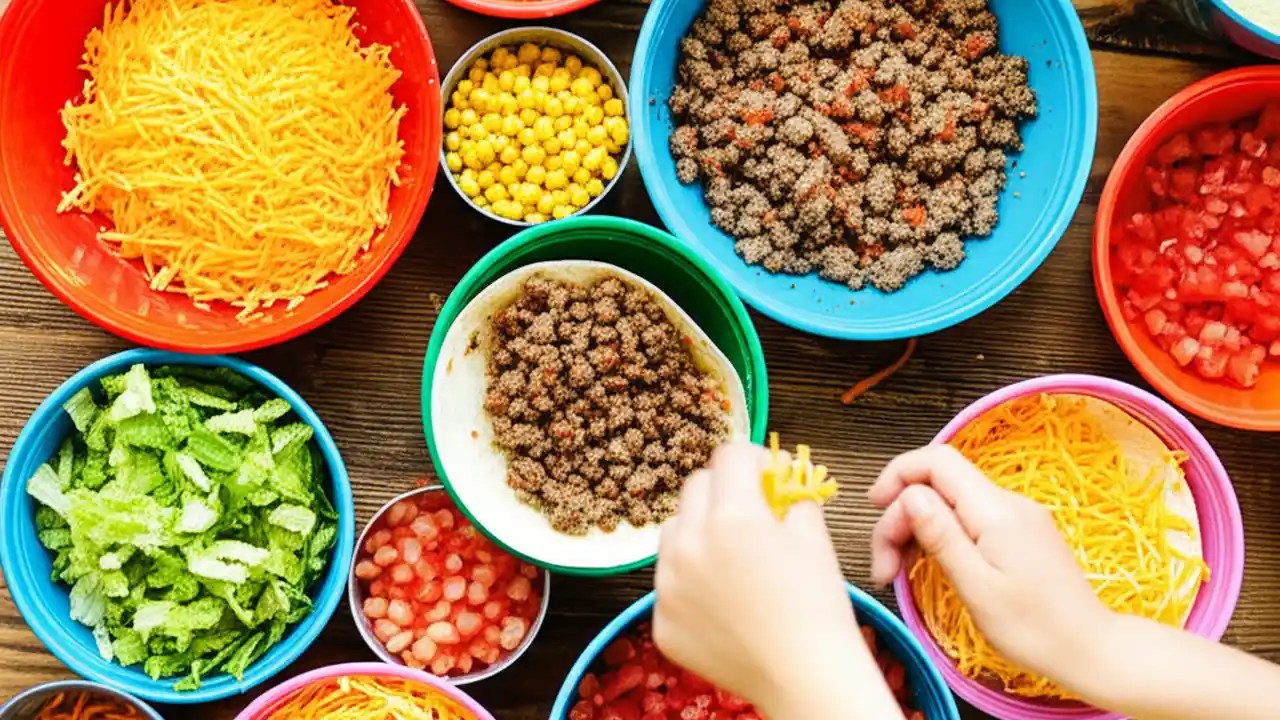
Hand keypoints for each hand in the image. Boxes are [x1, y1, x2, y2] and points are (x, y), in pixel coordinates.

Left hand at [656, 442, 902, 719]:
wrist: (805, 676)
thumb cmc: (817, 606)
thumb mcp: (813, 537)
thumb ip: (791, 498)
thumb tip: (781, 480)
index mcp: (732, 516)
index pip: (728, 456)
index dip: (751, 459)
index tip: (765, 474)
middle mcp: (691, 543)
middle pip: (695, 488)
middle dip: (722, 491)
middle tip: (748, 513)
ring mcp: (669, 583)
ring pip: (673, 532)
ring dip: (698, 532)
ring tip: (731, 559)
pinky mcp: (661, 619)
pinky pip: (668, 582)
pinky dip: (690, 582)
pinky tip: (722, 601)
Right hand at [868, 444, 1109, 685]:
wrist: (1090, 650)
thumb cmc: (1034, 629)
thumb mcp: (977, 587)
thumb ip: (942, 536)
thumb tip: (911, 495)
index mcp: (996, 512)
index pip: (937, 462)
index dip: (898, 475)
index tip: (874, 509)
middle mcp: (1008, 503)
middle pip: (937, 485)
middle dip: (900, 518)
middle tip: (884, 569)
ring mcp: (1016, 517)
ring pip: (949, 503)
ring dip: (916, 530)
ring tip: (899, 574)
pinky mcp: (1018, 534)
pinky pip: (967, 519)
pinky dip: (939, 537)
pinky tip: (929, 566)